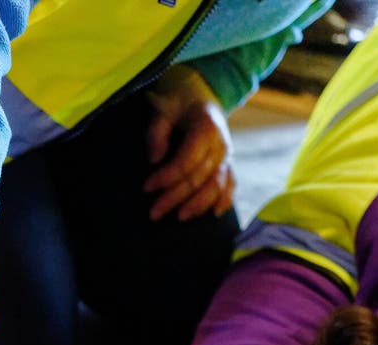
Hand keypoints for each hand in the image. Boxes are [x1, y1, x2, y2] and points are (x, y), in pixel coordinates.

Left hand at [143, 66, 234, 221]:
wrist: (202, 94)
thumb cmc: (179, 102)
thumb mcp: (164, 108)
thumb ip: (157, 132)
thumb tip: (154, 160)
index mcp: (206, 128)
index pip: (186, 161)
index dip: (167, 177)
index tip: (146, 187)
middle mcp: (221, 144)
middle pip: (199, 178)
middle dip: (175, 197)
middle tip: (154, 213)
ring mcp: (227, 155)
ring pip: (217, 186)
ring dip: (198, 205)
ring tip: (179, 218)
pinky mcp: (228, 163)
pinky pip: (231, 185)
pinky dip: (225, 201)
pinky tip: (214, 215)